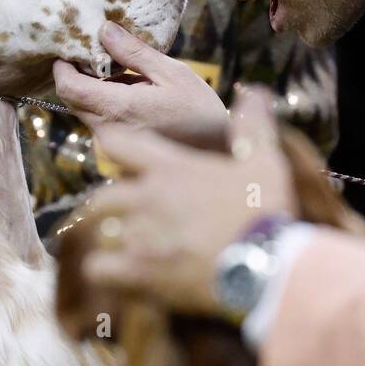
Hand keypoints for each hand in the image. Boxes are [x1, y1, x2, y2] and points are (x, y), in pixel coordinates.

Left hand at [53, 21, 230, 150]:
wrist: (219, 153)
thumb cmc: (200, 111)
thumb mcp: (173, 73)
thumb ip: (135, 53)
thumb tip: (104, 30)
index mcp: (118, 109)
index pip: (68, 88)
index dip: (62, 67)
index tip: (69, 49)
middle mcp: (107, 132)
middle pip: (73, 100)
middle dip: (79, 75)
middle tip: (97, 52)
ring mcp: (111, 145)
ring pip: (86, 111)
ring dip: (95, 90)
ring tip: (124, 72)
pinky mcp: (119, 152)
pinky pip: (101, 122)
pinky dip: (108, 104)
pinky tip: (134, 93)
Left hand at [78, 88, 295, 315]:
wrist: (264, 265)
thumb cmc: (262, 210)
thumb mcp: (263, 160)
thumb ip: (252, 125)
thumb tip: (254, 91)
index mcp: (169, 168)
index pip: (117, 142)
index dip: (113, 143)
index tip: (118, 149)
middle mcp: (145, 199)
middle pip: (101, 196)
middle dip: (110, 202)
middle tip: (128, 208)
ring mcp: (139, 237)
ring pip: (100, 233)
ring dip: (110, 235)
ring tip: (124, 241)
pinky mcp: (139, 273)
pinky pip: (99, 269)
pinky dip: (105, 270)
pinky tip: (118, 271)